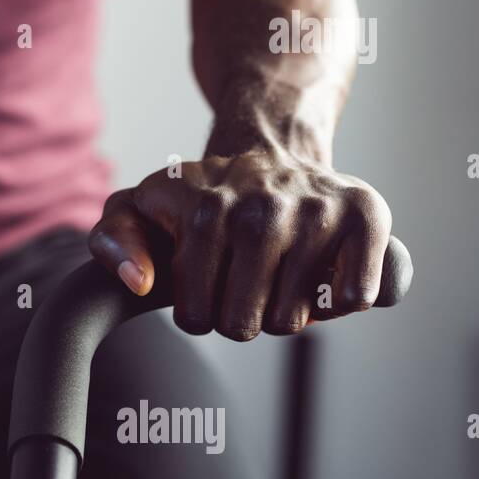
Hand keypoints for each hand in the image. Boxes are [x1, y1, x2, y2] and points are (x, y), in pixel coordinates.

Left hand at [88, 148, 391, 339]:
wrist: (272, 152)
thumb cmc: (199, 197)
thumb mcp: (138, 209)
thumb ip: (113, 241)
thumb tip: (141, 281)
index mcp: (201, 212)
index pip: (197, 318)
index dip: (200, 309)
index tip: (204, 276)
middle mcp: (259, 209)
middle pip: (245, 326)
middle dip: (240, 313)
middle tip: (243, 276)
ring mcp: (315, 211)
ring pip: (293, 321)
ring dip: (284, 308)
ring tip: (277, 268)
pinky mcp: (365, 215)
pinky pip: (354, 299)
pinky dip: (337, 299)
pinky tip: (319, 270)